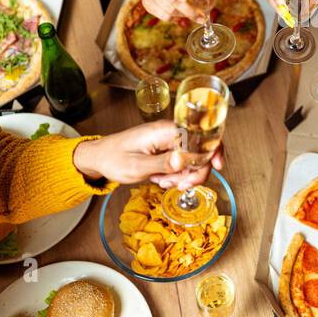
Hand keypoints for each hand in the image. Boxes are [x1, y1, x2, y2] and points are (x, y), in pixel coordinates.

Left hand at [72, 120, 221, 189]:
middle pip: (201, 151)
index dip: (214, 149)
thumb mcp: (136, 166)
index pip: (202, 135)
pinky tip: (159, 179)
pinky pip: (182, 165)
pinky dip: (175, 176)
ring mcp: (170, 142)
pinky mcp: (167, 151)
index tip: (218, 166)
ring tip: (160, 181)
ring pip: (193, 162)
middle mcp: (171, 133)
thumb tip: (183, 160)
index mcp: (166, 130)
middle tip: (179, 186)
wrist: (99, 158)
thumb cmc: (113, 158)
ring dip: (182, 177)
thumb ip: (162, 163)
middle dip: (195, 172)